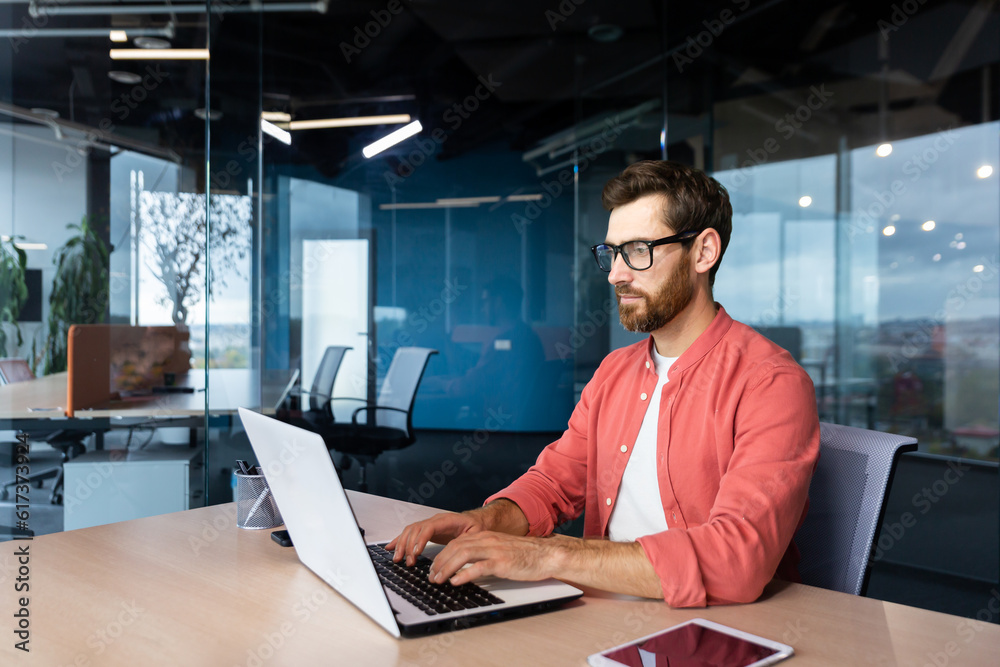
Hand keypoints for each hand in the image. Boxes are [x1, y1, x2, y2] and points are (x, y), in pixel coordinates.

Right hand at [385, 511, 486, 565]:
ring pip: (410, 531)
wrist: (476, 521)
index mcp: (446, 520)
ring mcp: (429, 524)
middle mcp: (435, 520)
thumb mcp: (476, 534)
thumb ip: (466, 540)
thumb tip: (458, 551)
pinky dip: (399, 540)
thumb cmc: (476, 527)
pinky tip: (391, 547)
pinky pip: (410, 533)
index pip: (429, 527)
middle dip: (408, 546)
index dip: (420, 539)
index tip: (416, 552)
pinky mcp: (426, 531)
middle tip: (408, 562)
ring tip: (398, 559)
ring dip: (402, 545)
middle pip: (415, 529)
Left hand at [426, 532, 570, 585]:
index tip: (434, 567)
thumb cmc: (526, 555)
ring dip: (447, 568)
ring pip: (463, 555)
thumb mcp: (501, 550)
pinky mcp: (502, 563)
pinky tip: (455, 582)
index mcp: (486, 536)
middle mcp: (488, 540)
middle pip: (456, 547)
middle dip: (440, 562)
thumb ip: (484, 554)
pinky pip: (479, 567)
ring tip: (438, 580)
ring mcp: (495, 551)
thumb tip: (467, 566)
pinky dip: (464, 574)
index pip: (457, 542)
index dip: (442, 555)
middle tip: (431, 576)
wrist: (546, 555)